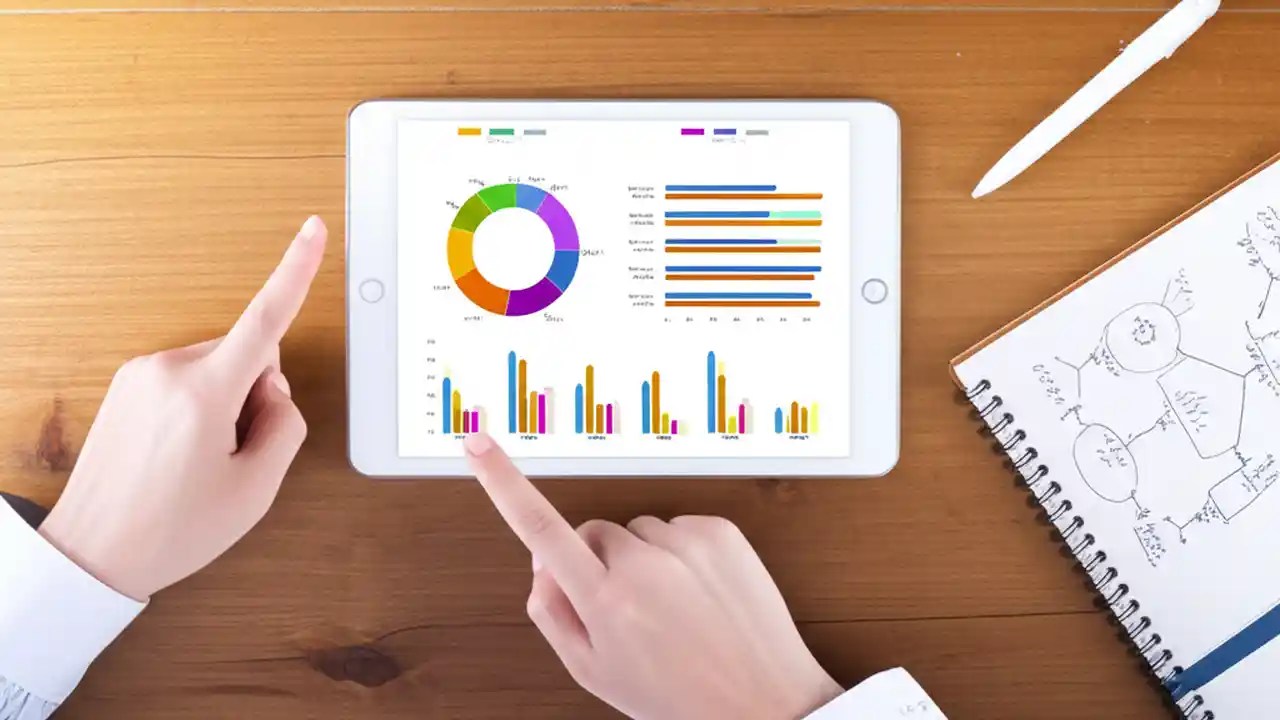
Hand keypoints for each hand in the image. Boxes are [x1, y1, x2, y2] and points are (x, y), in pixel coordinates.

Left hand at [37, 216, 327, 600]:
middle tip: (234, 451)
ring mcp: (142, 374)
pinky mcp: (128, 383)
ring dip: (227, 401)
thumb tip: (275, 389)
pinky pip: (188, 377)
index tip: (313, 230)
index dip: (296, 270)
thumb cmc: (171, 529)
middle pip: (248, 354)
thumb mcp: (256, 489)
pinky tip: (180, 451)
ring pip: (219, 366)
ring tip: (201, 458)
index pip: (267, 319)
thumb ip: (286, 424)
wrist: (92, 552)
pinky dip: (199, 405)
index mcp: (204, 394)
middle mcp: (168, 371)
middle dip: (257, 392)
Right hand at [464, 433, 843, 719]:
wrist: (763, 702)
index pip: (539, 529)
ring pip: (637, 531)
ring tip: (673, 610)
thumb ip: (551, 613)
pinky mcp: (721, 532)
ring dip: (644, 560)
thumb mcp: (593, 671)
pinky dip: (681, 555)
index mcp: (606, 602)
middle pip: (592, 533)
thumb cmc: (676, 695)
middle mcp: (645, 565)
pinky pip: (678, 528)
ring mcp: (686, 544)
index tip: (477, 445)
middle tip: (627, 611)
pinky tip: (698, 596)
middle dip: (596, 562)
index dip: (502, 482)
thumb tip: (540, 560)